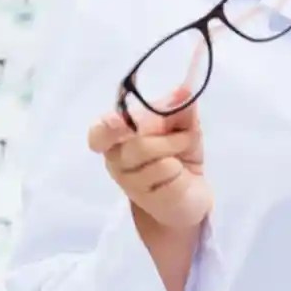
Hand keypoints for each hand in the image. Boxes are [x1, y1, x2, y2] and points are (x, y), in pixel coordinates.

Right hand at [87, 88, 212, 230]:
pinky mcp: (150, 199)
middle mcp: (117, 160)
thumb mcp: (183, 127)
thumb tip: (185, 91)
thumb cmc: (179, 155)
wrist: (192, 196)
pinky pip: (167, 171)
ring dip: (178, 147)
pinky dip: (181, 169)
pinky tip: (181, 176)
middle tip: (186, 136)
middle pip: (138, 140)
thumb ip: (179, 109)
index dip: (106, 127)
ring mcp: (130, 183)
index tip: (118, 122)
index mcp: (117, 138)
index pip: (99, 133)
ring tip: (184, 155)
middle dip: (168, 134)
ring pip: (154, 155)